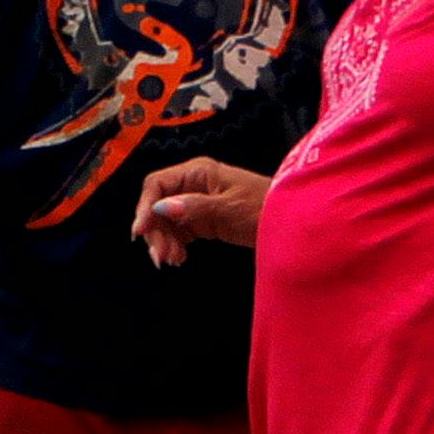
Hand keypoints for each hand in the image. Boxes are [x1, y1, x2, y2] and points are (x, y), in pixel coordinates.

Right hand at [130, 157, 270, 267]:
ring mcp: (197, 203)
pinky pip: (179, 232)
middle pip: (158, 205)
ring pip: (166, 221)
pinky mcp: (204, 221)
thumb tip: (161, 207)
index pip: (157, 184)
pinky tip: (179, 258)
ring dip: (164, 241)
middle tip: (160, 257)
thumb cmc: (265, 207)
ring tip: (173, 261)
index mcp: (197, 172)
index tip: (140, 232)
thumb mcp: (228, 208)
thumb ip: (194, 207)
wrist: (293, 222)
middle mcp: (193, 185)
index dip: (144, 207)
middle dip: (156, 231)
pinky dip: (175, 245)